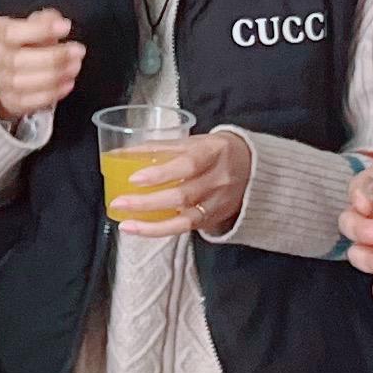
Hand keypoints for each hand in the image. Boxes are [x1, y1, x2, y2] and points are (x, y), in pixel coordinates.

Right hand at [0, 8, 85, 127]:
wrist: (10, 70)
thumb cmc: (24, 44)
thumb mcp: (33, 24)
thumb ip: (45, 20)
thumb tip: (57, 22)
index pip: (11, 33)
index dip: (40, 30)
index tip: (65, 27)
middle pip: (17, 60)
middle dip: (52, 57)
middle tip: (77, 51)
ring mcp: (1, 82)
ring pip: (22, 83)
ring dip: (54, 75)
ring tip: (74, 66)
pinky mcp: (11, 101)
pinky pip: (28, 102)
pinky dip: (51, 93)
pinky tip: (67, 83)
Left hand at [111, 128, 252, 239]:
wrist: (252, 169)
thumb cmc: (215, 151)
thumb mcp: (193, 142)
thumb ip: (159, 147)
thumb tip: (120, 153)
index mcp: (213, 153)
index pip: (187, 165)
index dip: (161, 174)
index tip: (135, 178)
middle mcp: (218, 180)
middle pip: (182, 196)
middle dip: (147, 202)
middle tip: (119, 203)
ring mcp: (217, 203)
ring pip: (185, 220)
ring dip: (152, 225)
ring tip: (126, 225)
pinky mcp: (213, 219)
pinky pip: (185, 229)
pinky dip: (161, 231)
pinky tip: (141, 229)